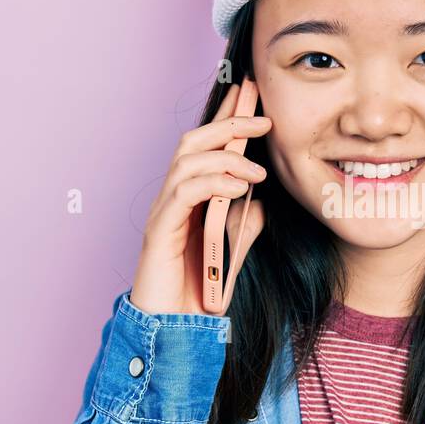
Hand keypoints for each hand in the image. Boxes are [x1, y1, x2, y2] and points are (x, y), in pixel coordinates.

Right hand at [128, 79, 269, 315]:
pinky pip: (184, 193)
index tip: (252, 94)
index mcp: (190, 198)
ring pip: (187, 161)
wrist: (173, 329)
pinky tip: (239, 188)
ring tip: (258, 170)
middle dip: (228, 123)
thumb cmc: (198, 292)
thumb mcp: (233, 251)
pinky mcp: (161, 232)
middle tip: (263, 118)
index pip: (207, 145)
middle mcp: (173, 198)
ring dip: (226, 156)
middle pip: (192, 141)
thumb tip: (260, 199)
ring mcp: (164, 213)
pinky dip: (213, 183)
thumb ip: (244, 224)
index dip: (228, 116)